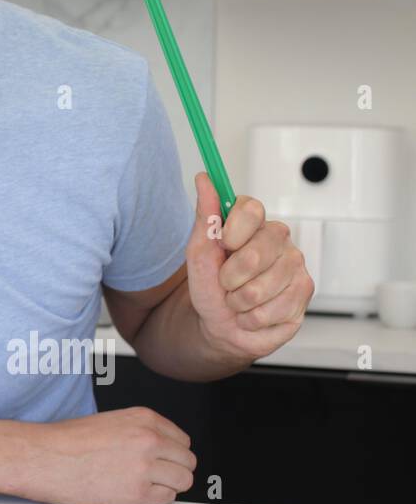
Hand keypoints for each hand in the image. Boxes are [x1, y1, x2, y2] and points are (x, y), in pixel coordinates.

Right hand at [22, 407, 196, 503]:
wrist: (44, 457)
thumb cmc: (68, 440)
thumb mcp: (111, 420)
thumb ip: (140, 430)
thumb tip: (162, 447)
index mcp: (143, 418)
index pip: (182, 439)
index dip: (172, 452)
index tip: (162, 458)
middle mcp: (149, 439)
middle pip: (187, 460)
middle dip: (174, 468)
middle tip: (154, 473)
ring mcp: (145, 466)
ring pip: (183, 480)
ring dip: (168, 484)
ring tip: (145, 483)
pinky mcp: (137, 492)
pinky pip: (167, 498)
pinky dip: (155, 497)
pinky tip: (134, 490)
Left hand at [185, 172, 313, 361]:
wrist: (221, 324)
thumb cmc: (211, 286)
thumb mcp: (199, 251)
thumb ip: (205, 215)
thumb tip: (204, 179)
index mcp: (252, 223)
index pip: (252, 209)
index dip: (233, 231)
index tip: (223, 245)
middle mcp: (278, 239)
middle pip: (254, 254)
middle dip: (229, 277)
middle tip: (226, 282)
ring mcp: (295, 265)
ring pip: (261, 288)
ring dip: (239, 301)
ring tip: (239, 299)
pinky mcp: (304, 292)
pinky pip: (272, 309)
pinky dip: (252, 317)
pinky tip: (253, 312)